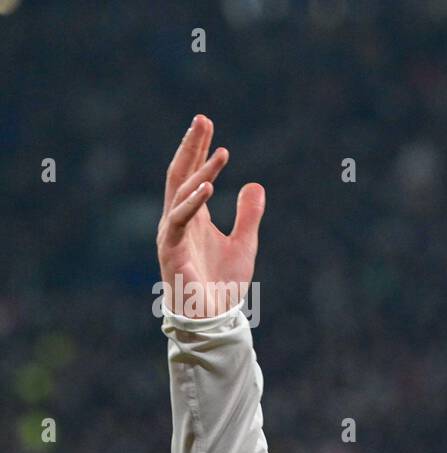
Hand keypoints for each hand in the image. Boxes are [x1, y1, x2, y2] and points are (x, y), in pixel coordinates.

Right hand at [157, 114, 264, 317]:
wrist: (213, 318)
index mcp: (193, 217)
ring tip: (218, 149)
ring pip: (182, 193)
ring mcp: (172, 233)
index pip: (193, 175)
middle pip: (181, 174)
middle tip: (202, 118)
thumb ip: (248, 215)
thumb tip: (255, 184)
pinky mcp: (171, 249)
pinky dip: (192, 202)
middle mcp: (178, 220)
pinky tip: (207, 186)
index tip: (208, 126)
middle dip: (192, 146)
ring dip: (200, 170)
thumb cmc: (223, 285)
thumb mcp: (245, 243)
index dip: (200, 150)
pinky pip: (179, 220)